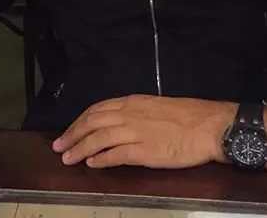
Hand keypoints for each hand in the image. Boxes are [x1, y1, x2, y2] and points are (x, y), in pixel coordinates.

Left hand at [52, 94, 236, 168]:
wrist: (208, 125)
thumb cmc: (187, 115)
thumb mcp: (155, 107)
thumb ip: (135, 114)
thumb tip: (117, 124)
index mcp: (133, 102)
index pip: (97, 109)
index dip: (79, 121)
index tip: (68, 131)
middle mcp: (130, 114)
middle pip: (92, 122)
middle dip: (72, 134)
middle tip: (58, 146)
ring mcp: (137, 132)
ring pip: (99, 138)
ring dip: (80, 148)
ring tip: (68, 158)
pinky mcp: (145, 151)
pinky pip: (117, 155)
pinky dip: (101, 159)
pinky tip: (92, 164)